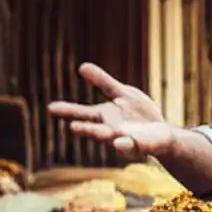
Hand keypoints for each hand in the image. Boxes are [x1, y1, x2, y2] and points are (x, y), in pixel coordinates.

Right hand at [49, 63, 172, 156]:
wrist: (161, 133)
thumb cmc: (137, 113)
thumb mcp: (121, 93)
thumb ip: (103, 82)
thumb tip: (82, 66)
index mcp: (104, 117)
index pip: (83, 114)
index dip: (68, 111)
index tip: (51, 108)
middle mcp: (112, 130)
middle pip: (96, 130)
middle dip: (86, 129)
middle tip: (72, 127)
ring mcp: (128, 139)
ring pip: (117, 141)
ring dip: (111, 140)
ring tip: (105, 137)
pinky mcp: (145, 144)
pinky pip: (137, 145)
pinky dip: (128, 144)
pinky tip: (121, 142)